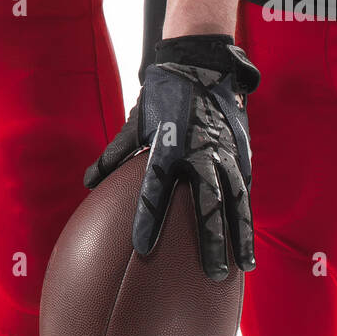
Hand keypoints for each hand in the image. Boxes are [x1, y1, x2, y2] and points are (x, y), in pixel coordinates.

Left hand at [86, 34, 259, 279]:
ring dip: (241, 233)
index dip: (147, 216)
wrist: (202, 63)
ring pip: (237, 199)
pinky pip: (244, 186)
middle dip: (212, 238)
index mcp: (168, 145)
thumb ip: (114, 153)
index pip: (154, 187)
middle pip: (208, 202)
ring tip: (245, 265)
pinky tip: (248, 238)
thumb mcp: (136, 122)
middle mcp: (199, 152)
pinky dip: (246, 212)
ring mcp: (225, 152)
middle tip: (212, 272)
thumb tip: (88, 182)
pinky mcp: (242, 150)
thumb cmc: (163, 95)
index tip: (141, 245)